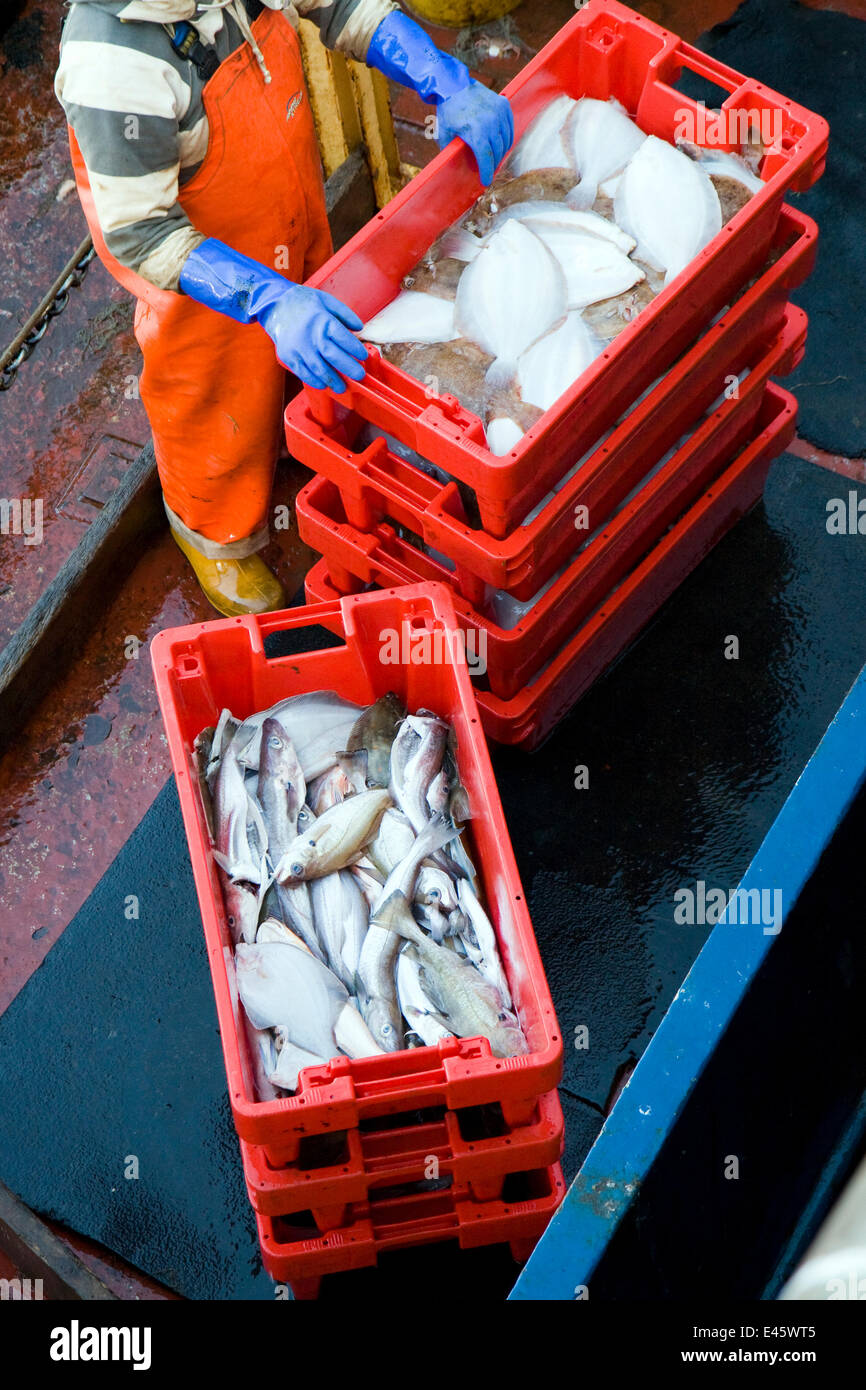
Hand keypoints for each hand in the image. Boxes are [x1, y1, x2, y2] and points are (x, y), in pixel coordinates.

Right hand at [259, 286, 366, 391]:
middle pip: (333, 355)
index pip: (343, 338)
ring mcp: (298, 347)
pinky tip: (324, 384)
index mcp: (322, 320)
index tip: (363, 356)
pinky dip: (315, 381)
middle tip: (359, 376)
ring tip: (342, 387)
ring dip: (333, 380)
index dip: (355, 349)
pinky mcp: (288, 356)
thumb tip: (359, 328)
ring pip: (319, 368)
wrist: (275, 305)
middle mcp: (310, 334)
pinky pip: (303, 373)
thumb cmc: (304, 303)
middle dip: (349, 368)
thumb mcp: (326, 300)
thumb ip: (344, 313)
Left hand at [365, 13, 513, 184]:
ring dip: (500, 152)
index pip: (486, 157)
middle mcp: (490, 121)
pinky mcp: (504, 106)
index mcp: (475, 130)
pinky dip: (505, 139)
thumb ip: (451, 151)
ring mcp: (499, 112)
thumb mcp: (444, 134)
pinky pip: (509, 128)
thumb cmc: (448, 111)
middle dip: (493, 164)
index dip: (487, 172)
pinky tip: (498, 144)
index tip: (486, 182)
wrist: (454, 84)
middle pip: (497, 151)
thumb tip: (455, 169)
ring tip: (493, 159)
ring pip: (505, 141)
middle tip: (489, 171)